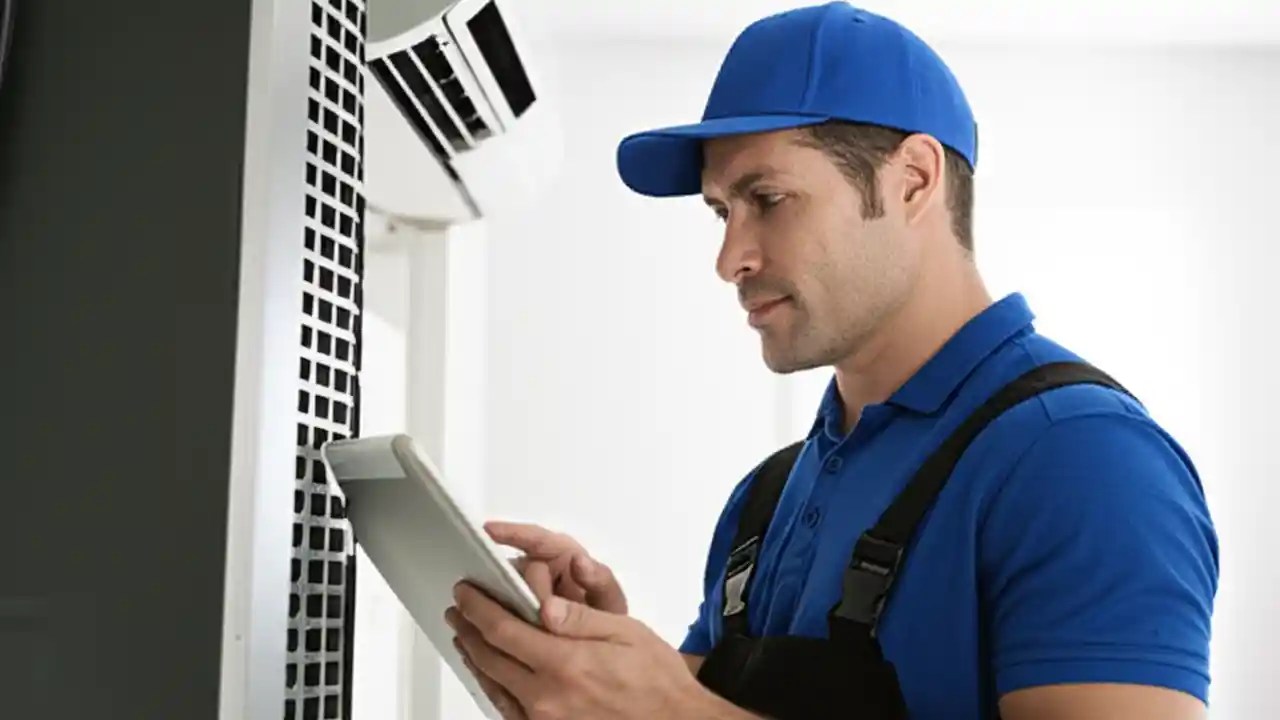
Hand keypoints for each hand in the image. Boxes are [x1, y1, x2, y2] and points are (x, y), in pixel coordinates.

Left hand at [453, 521, 627, 716]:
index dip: (478, 608)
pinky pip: (508, 711)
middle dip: (468, 629)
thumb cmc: (656, 681)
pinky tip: (490, 675)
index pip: (503, 630)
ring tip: (465, 637)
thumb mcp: (626, 633)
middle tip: (459, 610)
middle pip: (490, 659)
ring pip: (494, 687)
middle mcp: (548, 698)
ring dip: (474, 658)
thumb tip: (542, 603)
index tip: (465, 593)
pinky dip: (492, 688)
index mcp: (566, 664)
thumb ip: (579, 618)